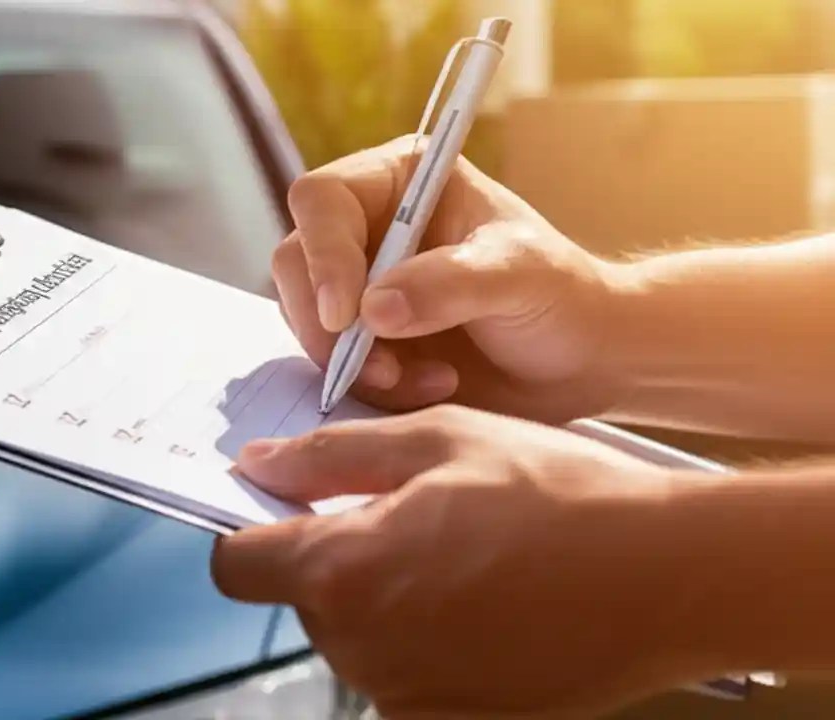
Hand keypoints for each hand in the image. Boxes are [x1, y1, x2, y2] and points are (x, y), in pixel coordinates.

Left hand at [212, 406, 722, 718]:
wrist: (669, 578)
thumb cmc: (560, 497)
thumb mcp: (439, 441)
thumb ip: (331, 455)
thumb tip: (259, 465)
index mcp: (344, 573)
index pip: (237, 565)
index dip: (255, 532)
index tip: (291, 512)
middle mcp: (362, 650)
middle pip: (308, 599)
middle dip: (344, 558)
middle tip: (422, 518)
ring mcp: (407, 697)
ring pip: (360, 637)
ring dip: (391, 599)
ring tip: (471, 559)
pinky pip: (407, 674)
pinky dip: (431, 642)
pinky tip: (491, 605)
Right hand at [275, 134, 628, 422]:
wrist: (582, 361)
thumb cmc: (562, 298)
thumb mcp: (518, 277)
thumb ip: (449, 285)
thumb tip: (374, 310)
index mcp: (400, 181)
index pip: (321, 200)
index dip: (322, 255)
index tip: (346, 316)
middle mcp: (366, 226)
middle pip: (294, 262)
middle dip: (328, 325)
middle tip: (380, 367)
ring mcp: (358, 284)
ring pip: (305, 320)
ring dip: (355, 362)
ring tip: (427, 379)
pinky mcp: (360, 338)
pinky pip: (328, 362)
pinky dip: (368, 386)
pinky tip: (428, 386)